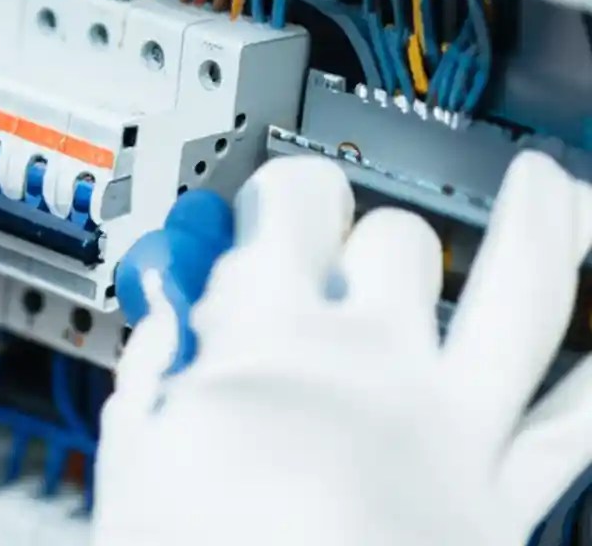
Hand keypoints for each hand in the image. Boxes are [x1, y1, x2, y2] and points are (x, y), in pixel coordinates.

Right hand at [96, 152, 591, 545]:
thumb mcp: (135, 465)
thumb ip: (153, 377)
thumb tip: (165, 332)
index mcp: (275, 341)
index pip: (287, 208)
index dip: (278, 194)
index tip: (264, 216)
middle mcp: (376, 361)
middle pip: (396, 238)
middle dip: (371, 232)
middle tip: (347, 256)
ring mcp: (451, 420)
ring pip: (522, 290)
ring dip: (546, 226)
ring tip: (549, 188)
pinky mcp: (502, 493)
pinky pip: (576, 424)